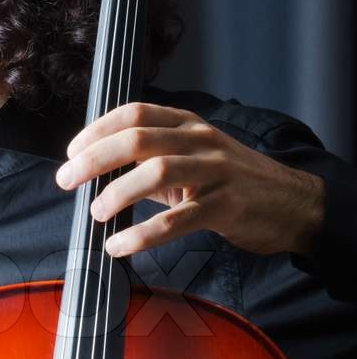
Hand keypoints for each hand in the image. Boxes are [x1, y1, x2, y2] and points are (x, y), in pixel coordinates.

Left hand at [56, 102, 325, 259]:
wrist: (292, 204)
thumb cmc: (232, 183)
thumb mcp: (193, 159)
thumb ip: (151, 161)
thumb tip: (98, 174)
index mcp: (187, 124)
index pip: (134, 112)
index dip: (97, 129)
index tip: (71, 152)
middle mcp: (200, 141)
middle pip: (137, 138)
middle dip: (94, 159)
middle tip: (66, 180)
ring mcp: (214, 172)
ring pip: (156, 172)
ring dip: (117, 192)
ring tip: (96, 212)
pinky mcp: (224, 206)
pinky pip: (176, 221)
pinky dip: (141, 235)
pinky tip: (118, 246)